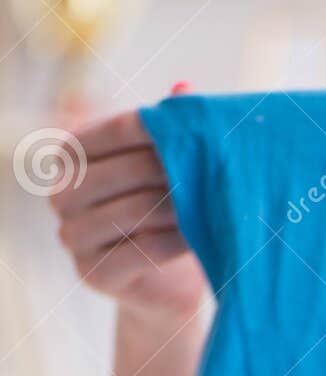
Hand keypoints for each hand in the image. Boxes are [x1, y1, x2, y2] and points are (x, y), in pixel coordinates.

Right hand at [50, 109, 207, 319]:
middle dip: (164, 170)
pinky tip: (201, 237)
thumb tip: (185, 89)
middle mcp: (61, 195)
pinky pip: (138, 252)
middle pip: (115, 174)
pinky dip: (174, 242)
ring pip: (126, 213)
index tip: (190, 131)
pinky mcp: (93, 273)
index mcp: (70, 160)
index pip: (101, 135)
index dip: (144, 130)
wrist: (172, 283)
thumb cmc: (171, 215)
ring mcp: (72, 237)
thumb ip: (171, 131)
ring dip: (173, 207)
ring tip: (210, 203)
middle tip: (211, 169)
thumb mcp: (170, 169)